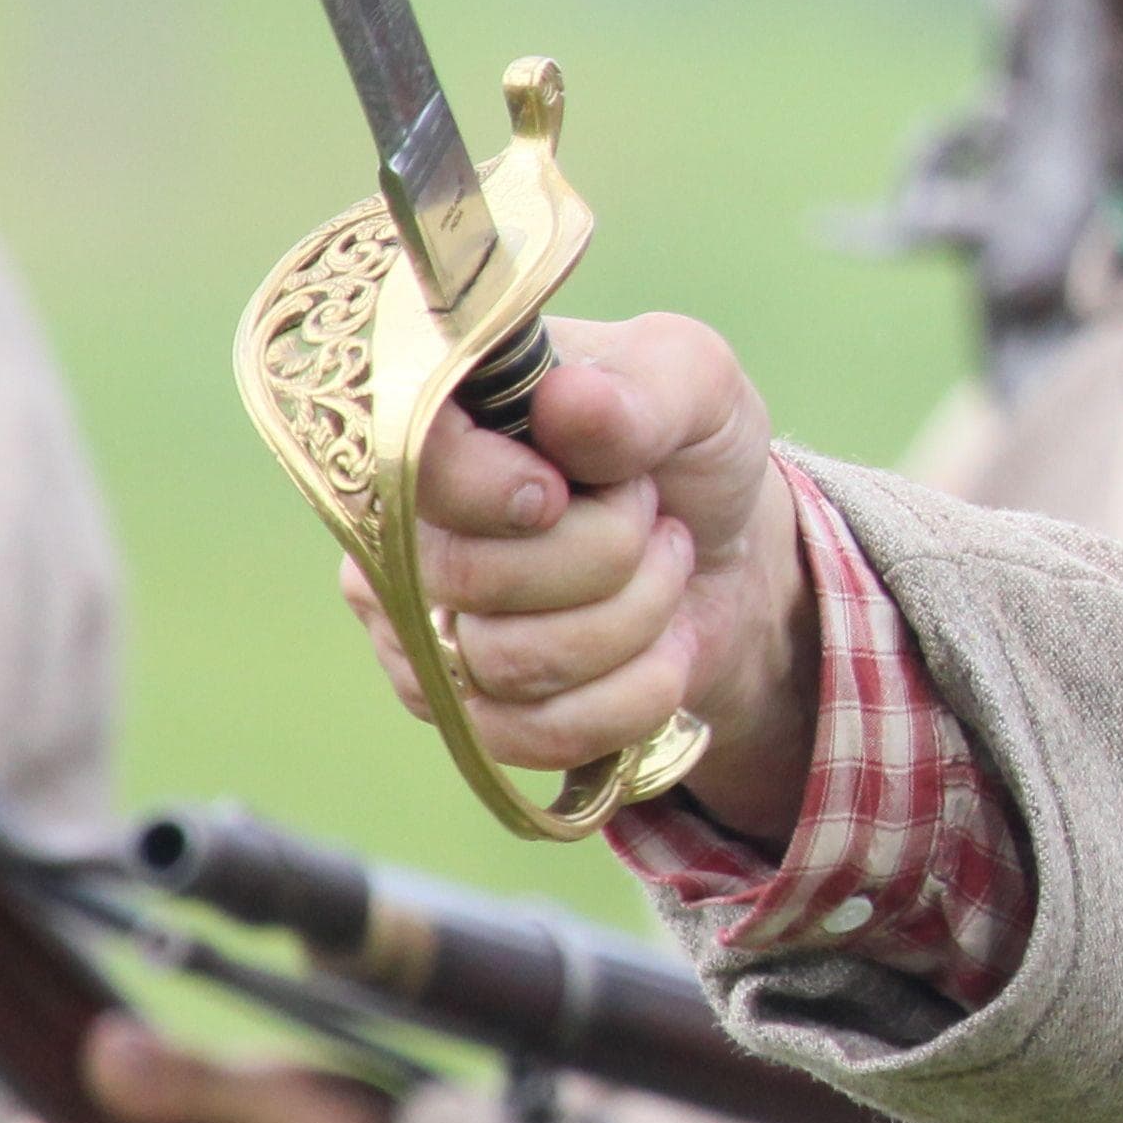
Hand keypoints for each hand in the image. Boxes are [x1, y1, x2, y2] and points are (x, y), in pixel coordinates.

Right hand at [373, 311, 824, 843]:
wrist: (727, 557)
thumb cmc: (689, 451)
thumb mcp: (698, 388)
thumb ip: (643, 389)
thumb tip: (568, 400)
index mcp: (436, 420)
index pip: (405, 462)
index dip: (488, 487)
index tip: (566, 487)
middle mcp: (395, 526)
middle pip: (469, 581)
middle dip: (609, 554)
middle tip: (650, 515)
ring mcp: (415, 624)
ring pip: (508, 666)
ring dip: (634, 620)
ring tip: (663, 570)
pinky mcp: (459, 710)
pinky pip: (529, 735)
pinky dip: (632, 696)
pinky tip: (664, 648)